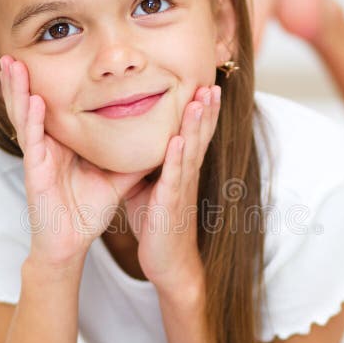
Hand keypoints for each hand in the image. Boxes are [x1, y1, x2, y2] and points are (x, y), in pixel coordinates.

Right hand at [0, 55, 154, 267]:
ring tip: (11, 64)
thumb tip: (161, 136)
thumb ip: (131, 154)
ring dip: (17, 90)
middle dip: (21, 78)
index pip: (51, 105)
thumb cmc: (87, 211)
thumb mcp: (116, 175)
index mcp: (61, 143)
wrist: (72, 242)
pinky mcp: (35, 172)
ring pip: (24, 116)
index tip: (44, 54)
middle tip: (14, 49)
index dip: (43, 81)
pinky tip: (33, 101)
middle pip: (30, 104)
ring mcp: (38, 157)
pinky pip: (34, 142)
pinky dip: (33, 120)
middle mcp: (46, 145)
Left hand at [123, 84, 221, 292]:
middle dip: (207, 109)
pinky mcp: (170, 203)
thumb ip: (145, 164)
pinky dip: (177, 158)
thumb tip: (130, 142)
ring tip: (201, 99)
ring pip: (191, 150)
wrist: (166, 260)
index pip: (194, 133)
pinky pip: (174, 177)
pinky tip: (179, 141)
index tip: (205, 84)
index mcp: (181, 169)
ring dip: (196, 125)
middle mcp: (185, 174)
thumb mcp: (147, 186)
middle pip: (200, 136)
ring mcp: (181, 188)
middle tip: (213, 82)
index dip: (201, 110)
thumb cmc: (156, 223)